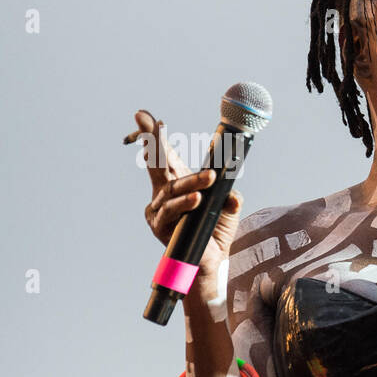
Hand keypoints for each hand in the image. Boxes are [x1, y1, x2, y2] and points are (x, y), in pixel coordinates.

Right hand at [128, 109, 242, 273]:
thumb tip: (232, 194)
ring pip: (174, 189)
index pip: (166, 156)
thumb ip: (230, 195)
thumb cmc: (215, 230)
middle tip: (153, 124)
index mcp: (178, 182)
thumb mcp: (228, 207)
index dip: (155, 136)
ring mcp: (159, 208)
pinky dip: (185, 203)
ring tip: (209, 178)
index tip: (144, 115)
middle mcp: (164, 192)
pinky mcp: (159, 225)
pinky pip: (172, 211)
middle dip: (153, 142)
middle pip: (157, 163)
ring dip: (193, 183)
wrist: (210, 260)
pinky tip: (197, 198)